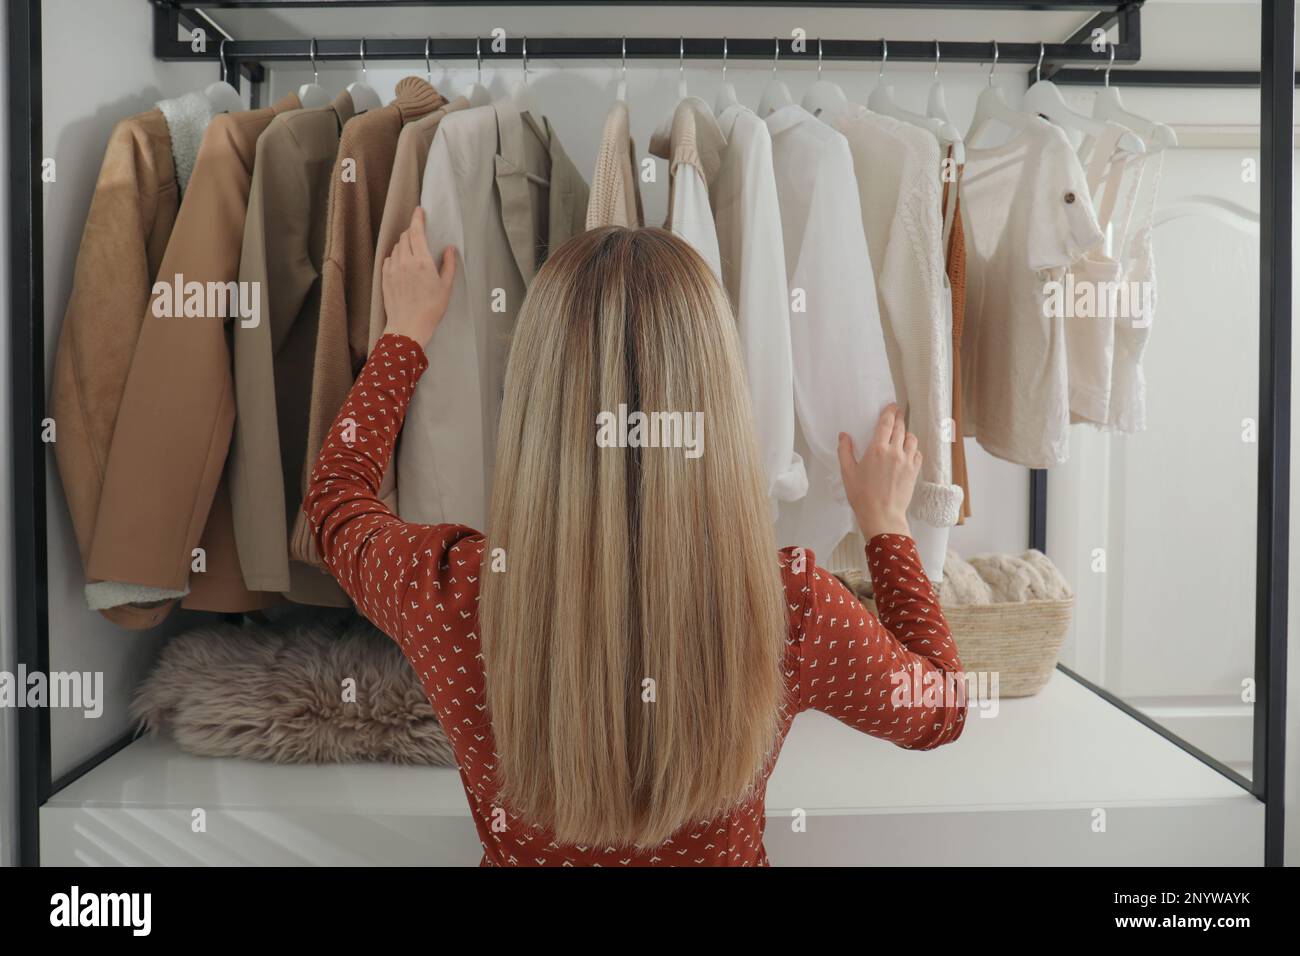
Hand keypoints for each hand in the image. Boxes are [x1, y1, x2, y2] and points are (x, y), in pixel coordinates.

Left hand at [381, 206, 456, 347]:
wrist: (408, 326)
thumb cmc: (430, 309)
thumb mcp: (446, 287)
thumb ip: (448, 265)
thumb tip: (449, 249)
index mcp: (422, 262)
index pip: (417, 232)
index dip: (417, 218)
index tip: (419, 211)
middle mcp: (405, 262)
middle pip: (405, 237)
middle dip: (412, 232)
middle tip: (419, 236)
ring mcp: (393, 269)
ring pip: (396, 247)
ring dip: (404, 245)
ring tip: (412, 253)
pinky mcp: (384, 277)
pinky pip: (389, 259)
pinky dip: (395, 257)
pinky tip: (402, 265)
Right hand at [837, 403, 920, 539]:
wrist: (882, 515)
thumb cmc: (862, 496)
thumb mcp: (848, 473)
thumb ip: (845, 451)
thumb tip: (844, 436)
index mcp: (876, 449)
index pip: (886, 423)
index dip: (889, 411)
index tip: (891, 406)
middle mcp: (894, 451)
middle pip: (900, 427)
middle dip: (899, 418)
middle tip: (897, 413)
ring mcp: (907, 461)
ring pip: (911, 439)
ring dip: (906, 433)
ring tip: (902, 434)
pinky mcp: (914, 471)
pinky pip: (917, 453)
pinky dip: (913, 449)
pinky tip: (907, 452)